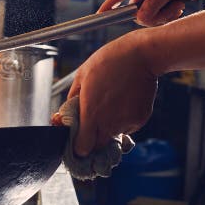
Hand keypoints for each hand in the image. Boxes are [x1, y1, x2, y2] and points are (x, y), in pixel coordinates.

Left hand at [68, 30, 157, 155]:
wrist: (141, 56)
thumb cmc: (108, 62)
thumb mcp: (81, 78)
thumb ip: (71, 101)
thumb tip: (63, 116)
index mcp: (91, 113)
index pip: (83, 147)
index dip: (78, 147)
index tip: (77, 141)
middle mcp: (109, 123)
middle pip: (98, 148)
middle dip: (92, 141)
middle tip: (90, 126)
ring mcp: (126, 122)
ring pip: (113, 137)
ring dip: (107, 129)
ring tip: (108, 106)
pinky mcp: (140, 119)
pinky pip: (127, 128)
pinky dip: (122, 122)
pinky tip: (121, 103)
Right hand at [99, 0, 204, 25]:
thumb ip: (152, 4)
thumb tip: (139, 18)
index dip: (110, 3)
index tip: (100, 14)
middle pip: (136, 9)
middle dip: (152, 14)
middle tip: (169, 10)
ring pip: (148, 15)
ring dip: (164, 14)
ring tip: (178, 5)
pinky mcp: (161, 1)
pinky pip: (157, 15)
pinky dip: (168, 14)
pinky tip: (179, 6)